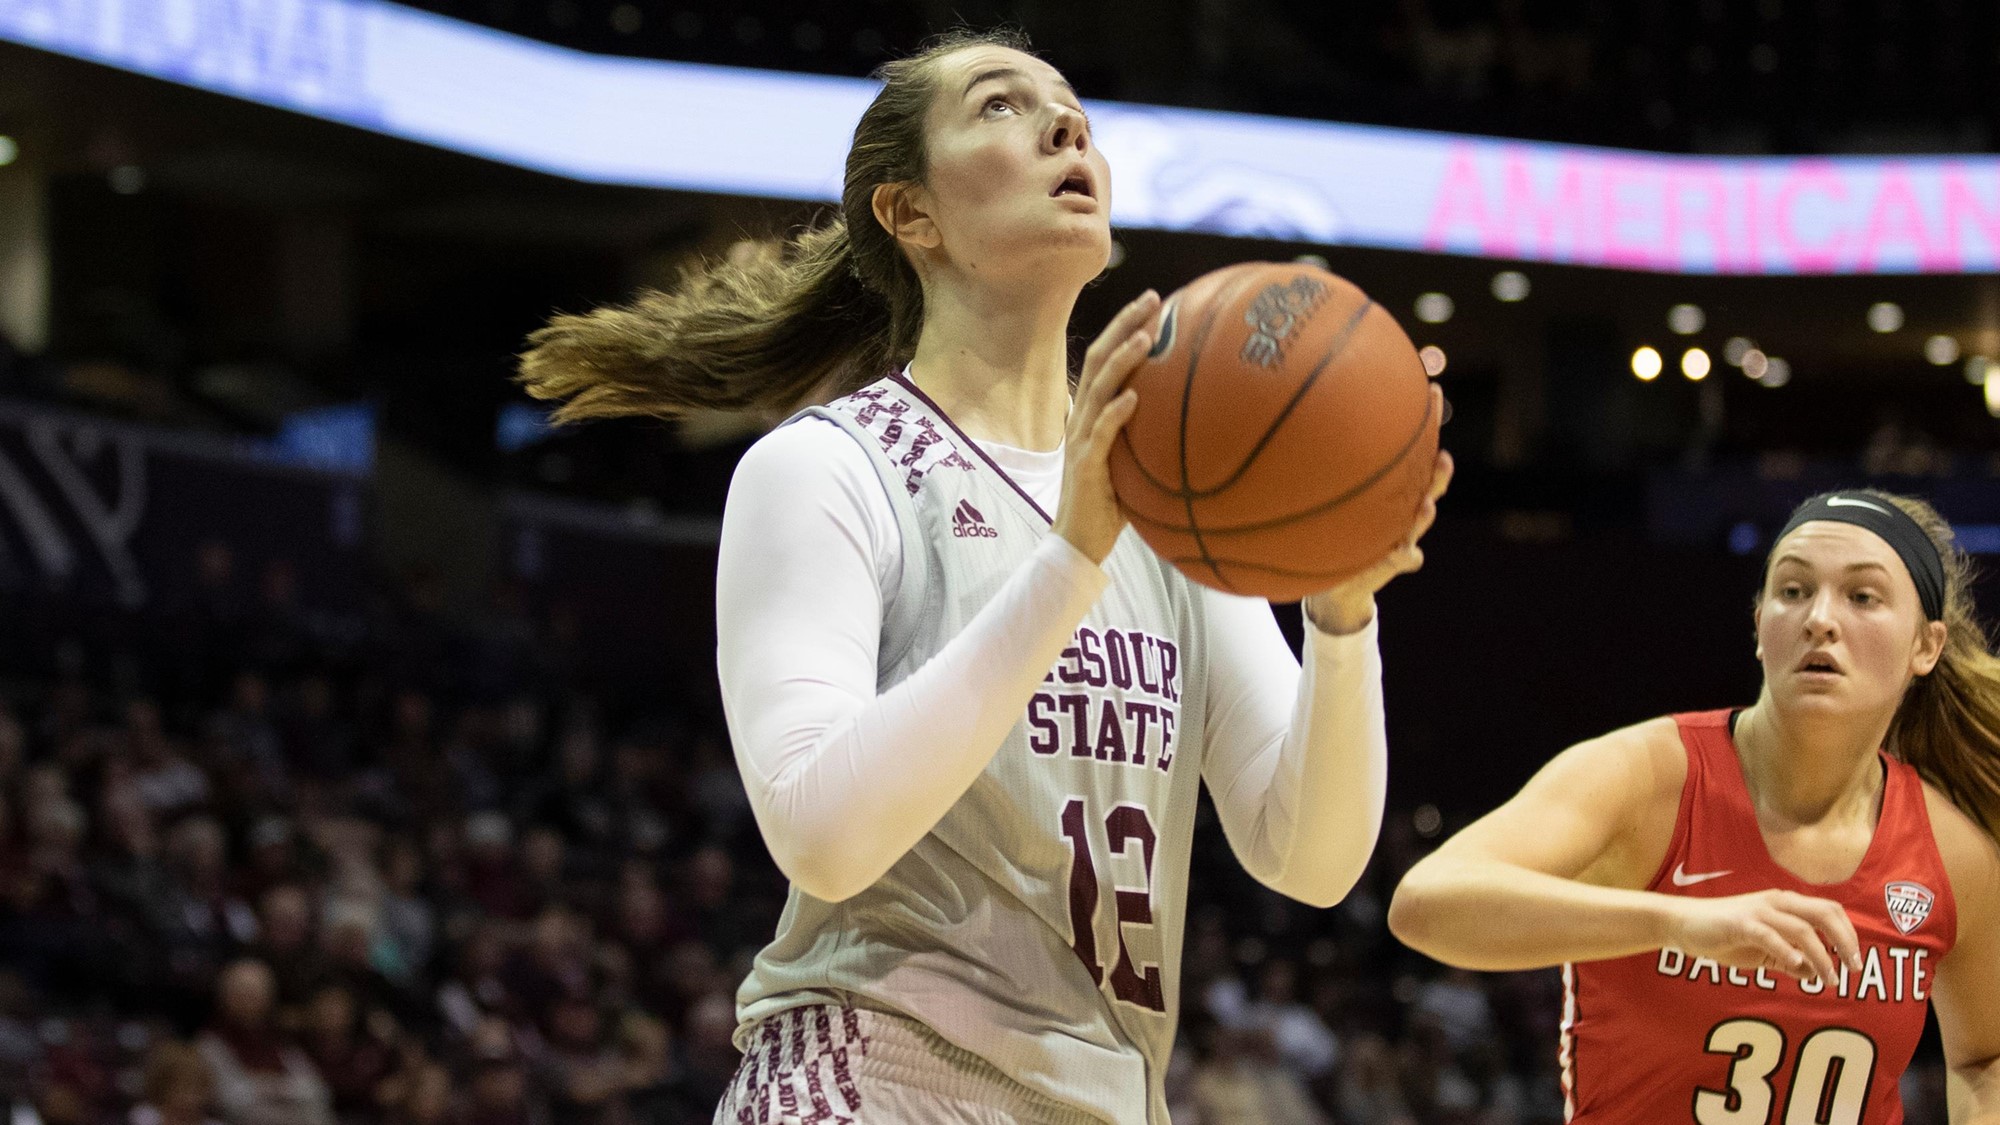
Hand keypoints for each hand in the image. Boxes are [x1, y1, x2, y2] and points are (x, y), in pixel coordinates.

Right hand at [1052, 289, 1161, 564]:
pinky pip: (1101, 434)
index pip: (1106, 359)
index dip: (1125, 327)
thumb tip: (1194, 417)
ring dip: (1122, 360)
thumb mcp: (1133, 460)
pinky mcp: (1085, 464)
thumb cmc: (1110, 502)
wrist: (1079, 541)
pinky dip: (1117, 413)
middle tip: (1152, 299)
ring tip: (1146, 336)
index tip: (1155, 303)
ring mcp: (1081, 439)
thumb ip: (1150, 435)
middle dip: (1124, 326)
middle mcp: (1082, 418)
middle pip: (1099, 359)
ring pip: (1099, 388)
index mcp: (1092, 412)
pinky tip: (1136, 397)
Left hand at [1301, 395, 1452, 633]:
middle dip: (1437, 470)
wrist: (1333, 579)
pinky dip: (1406, 556)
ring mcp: (1402, 534)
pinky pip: (1407, 560)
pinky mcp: (1394, 563)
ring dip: (1425, 513)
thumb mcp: (1319, 492)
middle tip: (1442, 457)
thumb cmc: (1326, 525)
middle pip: (1429, 483)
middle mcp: (1400, 505)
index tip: (1433, 389)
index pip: (1412, 447)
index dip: (1426, 419)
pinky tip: (1404, 553)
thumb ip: (1313, 458)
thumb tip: (1284, 406)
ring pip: (1421, 520)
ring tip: (1427, 505)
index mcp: (1388, 484)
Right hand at [1664, 889, 1863, 983]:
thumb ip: (1788, 959)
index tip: (1853, 960)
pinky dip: (1788, 952)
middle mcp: (1777, 902)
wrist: (1682, 923)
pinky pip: (1771, 936)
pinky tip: (1797, 968)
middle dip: (1846, 942)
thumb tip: (1813, 974)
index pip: (1830, 910)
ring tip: (1829, 979)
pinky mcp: (1740, 923)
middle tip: (1853, 968)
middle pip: (1825, 914)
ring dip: (1822, 957)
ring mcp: (1759, 911)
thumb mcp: (1762, 949)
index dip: (1849, 934)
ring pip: (1803, 930)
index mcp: (1785, 903)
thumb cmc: (1723, 935)